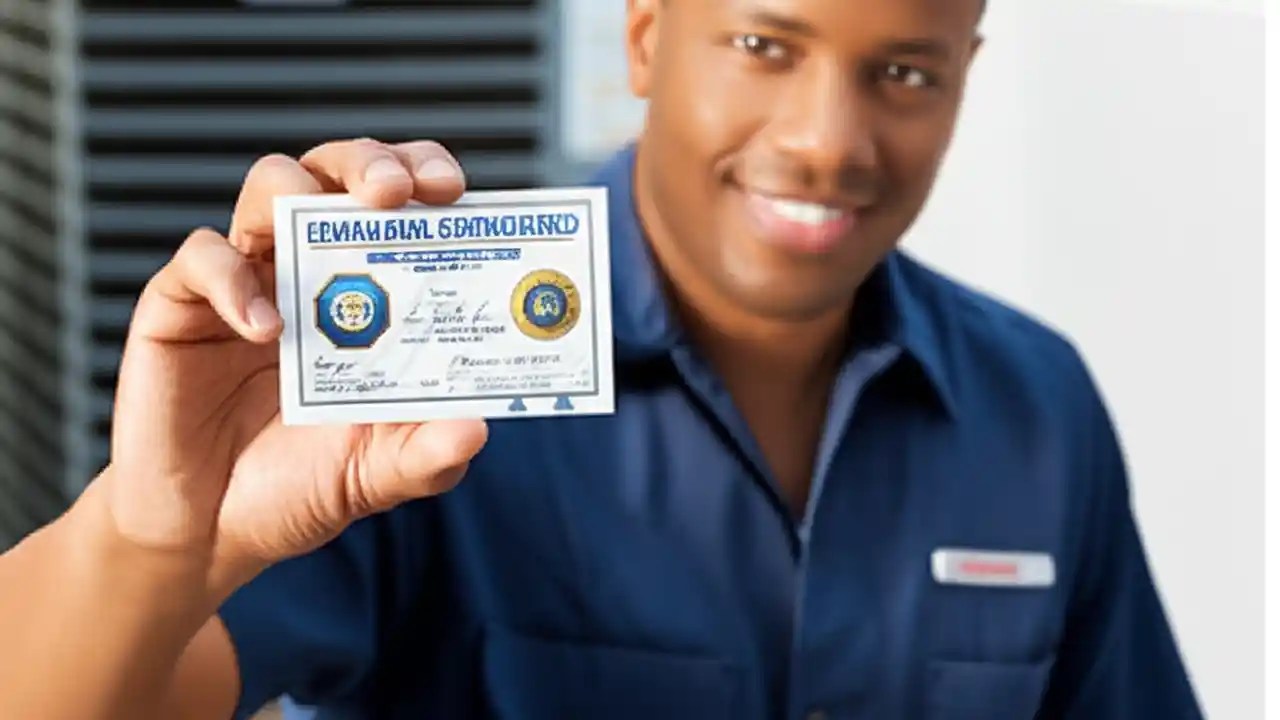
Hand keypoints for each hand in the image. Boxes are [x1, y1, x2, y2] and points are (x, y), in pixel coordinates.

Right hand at [102, 139, 486, 592]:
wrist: (208, 533)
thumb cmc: (300, 487)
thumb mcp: (376, 476)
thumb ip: (426, 456)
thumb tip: (478, 428)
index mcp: (369, 294)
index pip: (401, 205)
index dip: (424, 175)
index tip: (454, 191)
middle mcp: (309, 272)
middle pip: (337, 172)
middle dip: (371, 161)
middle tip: (397, 190)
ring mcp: (245, 282)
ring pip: (269, 187)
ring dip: (303, 191)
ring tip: (337, 229)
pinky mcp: (181, 306)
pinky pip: (201, 259)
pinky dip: (234, 281)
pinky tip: (267, 329)